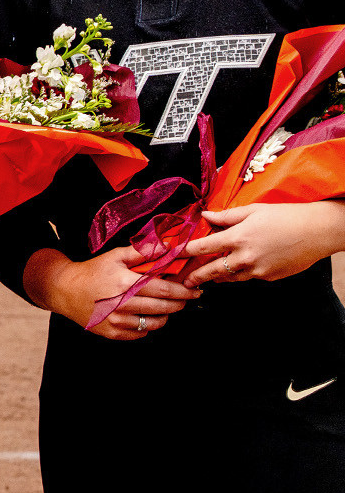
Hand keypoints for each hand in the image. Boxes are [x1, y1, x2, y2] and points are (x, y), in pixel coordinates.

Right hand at [37, 247, 198, 340]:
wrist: (64, 290)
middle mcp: (121, 304)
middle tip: (185, 298)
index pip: (164, 289)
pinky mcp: (113, 333)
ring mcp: (117, 321)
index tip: (193, 289)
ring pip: (156, 323)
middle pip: (164, 307)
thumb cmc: (91, 272)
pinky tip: (145, 315)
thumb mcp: (114, 256)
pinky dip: (148, 325)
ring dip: (166, 315)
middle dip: (180, 302)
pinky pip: (141, 333)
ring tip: (165, 306)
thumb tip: (168, 245)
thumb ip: (142, 252)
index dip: (183, 290)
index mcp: (124, 283)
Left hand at [184, 201, 344, 287]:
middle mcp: (245, 257)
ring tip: (208, 277)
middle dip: (196, 277)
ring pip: (230, 277)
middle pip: (212, 271)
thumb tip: (206, 215)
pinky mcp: (269, 277)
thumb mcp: (253, 210)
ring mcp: (258, 270)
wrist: (318, 231)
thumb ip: (226, 216)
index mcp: (238, 238)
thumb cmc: (286, 217)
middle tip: (185, 281)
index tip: (173, 255)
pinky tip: (242, 266)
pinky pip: (249, 277)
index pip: (203, 247)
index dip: (186, 252)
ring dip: (218, 276)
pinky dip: (242, 272)